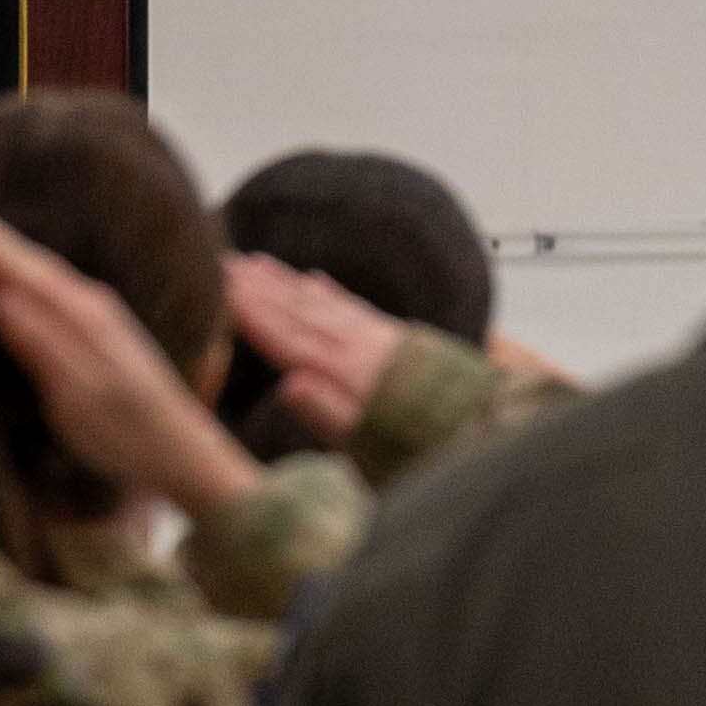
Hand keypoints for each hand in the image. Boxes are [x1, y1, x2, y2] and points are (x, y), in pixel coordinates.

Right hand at [0, 196, 258, 520]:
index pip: (19, 266)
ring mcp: (91, 315)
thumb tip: (4, 296)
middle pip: (23, 259)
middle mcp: (88, 305)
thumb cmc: (128, 430)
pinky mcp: (90, 332)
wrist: (178, 449)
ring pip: (32, 271)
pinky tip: (2, 273)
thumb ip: (45, 344)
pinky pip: (43, 289)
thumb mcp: (81, 394)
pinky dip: (15, 272)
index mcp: (81, 315)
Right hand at [225, 255, 408, 447]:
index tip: (220, 287)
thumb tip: (289, 385)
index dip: (253, 313)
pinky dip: (330, 293)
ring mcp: (382, 339)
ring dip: (287, 283)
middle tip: (224, 261)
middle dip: (260, 287)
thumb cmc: (422, 444)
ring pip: (325, 304)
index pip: (291, 338)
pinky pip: (355, 308)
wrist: (485, 425)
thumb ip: (331, 414)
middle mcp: (364, 346)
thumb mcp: (371, 443)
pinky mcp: (398, 341)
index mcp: (351, 373)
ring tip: (256, 262)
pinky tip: (313, 280)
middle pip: (302, 311)